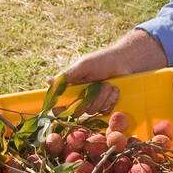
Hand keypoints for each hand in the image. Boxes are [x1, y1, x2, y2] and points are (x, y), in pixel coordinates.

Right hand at [54, 29, 168, 117]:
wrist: (124, 62)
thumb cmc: (102, 61)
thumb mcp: (83, 65)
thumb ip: (67, 75)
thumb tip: (48, 81)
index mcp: (71, 89)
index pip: (59, 106)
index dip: (59, 110)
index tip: (62, 109)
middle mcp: (80, 98)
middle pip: (77, 111)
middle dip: (90, 98)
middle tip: (102, 84)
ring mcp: (94, 104)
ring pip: (93, 112)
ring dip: (103, 97)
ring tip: (110, 84)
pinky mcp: (106, 106)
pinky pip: (105, 111)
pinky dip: (111, 100)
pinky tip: (116, 90)